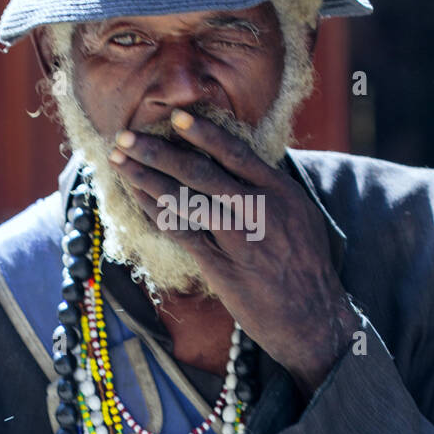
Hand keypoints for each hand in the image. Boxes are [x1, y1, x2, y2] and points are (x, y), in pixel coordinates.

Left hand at [108, 110, 358, 395]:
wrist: (313, 317)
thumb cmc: (306, 266)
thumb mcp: (301, 215)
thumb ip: (270, 188)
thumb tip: (238, 161)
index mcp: (281, 191)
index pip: (235, 152)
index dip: (202, 132)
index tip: (174, 117)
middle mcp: (259, 209)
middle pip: (199, 172)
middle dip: (157, 152)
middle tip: (126, 137)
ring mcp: (238, 238)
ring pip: (184, 199)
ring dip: (146, 179)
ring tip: (120, 163)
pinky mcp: (221, 266)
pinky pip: (181, 233)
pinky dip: (156, 213)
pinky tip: (137, 200)